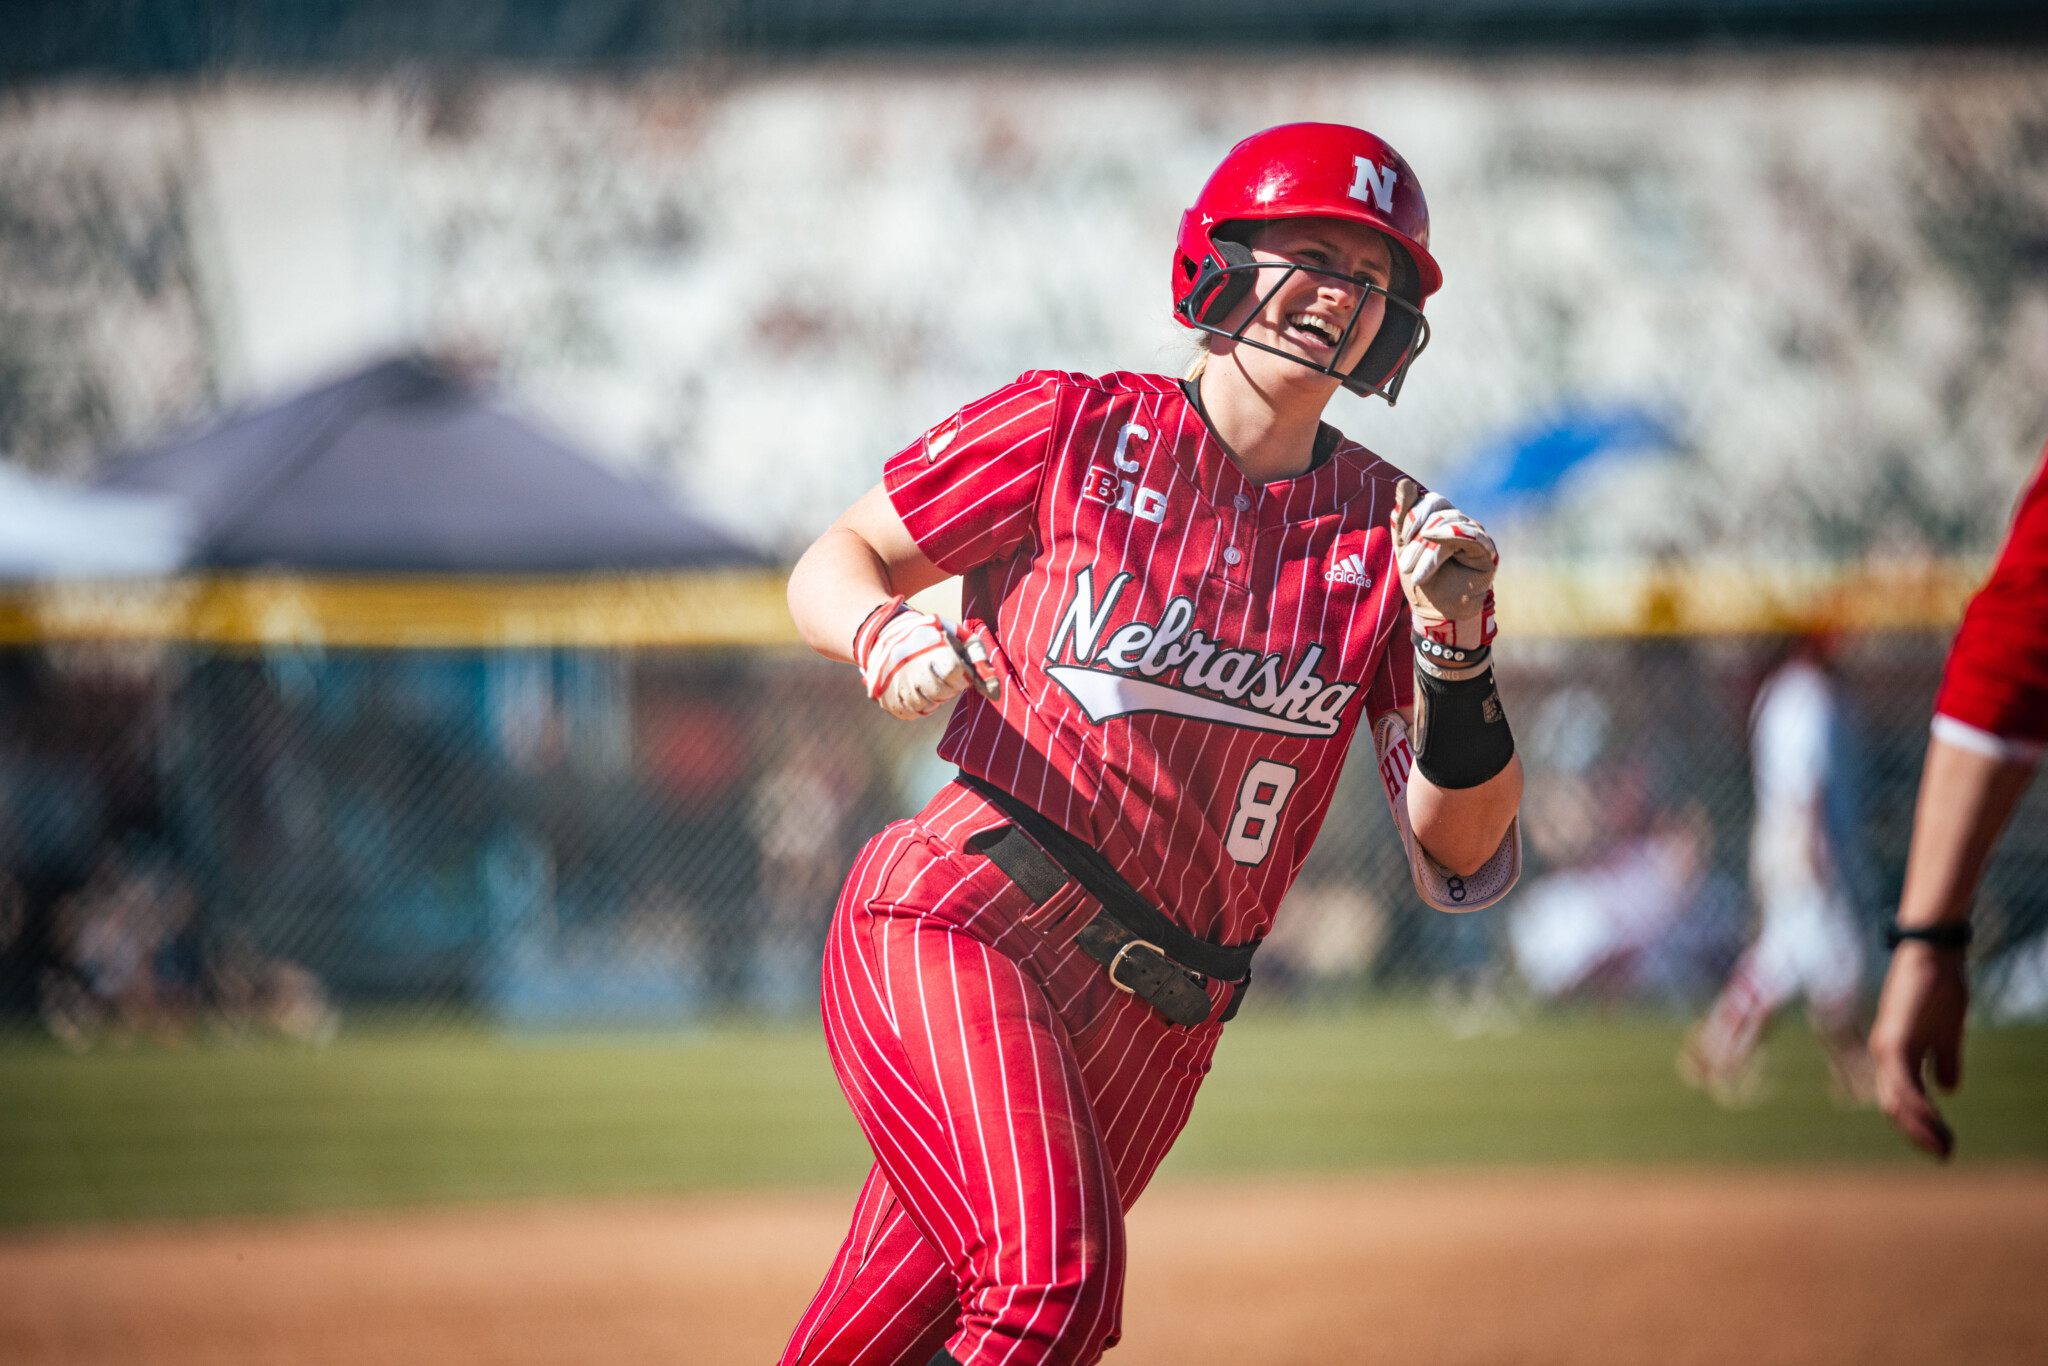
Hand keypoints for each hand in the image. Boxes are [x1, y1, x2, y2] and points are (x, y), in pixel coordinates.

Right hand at [853, 597, 995, 719]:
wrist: (888, 633)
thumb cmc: (934, 637)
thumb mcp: (961, 639)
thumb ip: (981, 663)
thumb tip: (995, 695)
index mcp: (931, 648)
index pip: (956, 674)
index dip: (961, 674)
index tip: (956, 666)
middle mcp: (912, 667)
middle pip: (942, 693)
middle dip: (949, 687)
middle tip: (942, 675)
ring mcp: (896, 683)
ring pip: (926, 706)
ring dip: (934, 699)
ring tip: (930, 682)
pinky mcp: (884, 695)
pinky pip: (909, 714)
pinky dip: (917, 707)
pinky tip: (918, 692)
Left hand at [1391, 477, 1497, 657]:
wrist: (1436, 611)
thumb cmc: (1421, 579)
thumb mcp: (1404, 547)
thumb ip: (1403, 516)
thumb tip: (1404, 482)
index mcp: (1443, 520)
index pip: (1433, 501)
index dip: (1416, 514)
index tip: (1402, 538)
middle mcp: (1462, 523)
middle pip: (1441, 513)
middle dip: (1418, 539)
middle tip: (1405, 565)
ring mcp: (1476, 536)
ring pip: (1451, 526)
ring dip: (1428, 550)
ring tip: (1417, 574)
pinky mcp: (1487, 551)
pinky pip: (1471, 535)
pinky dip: (1449, 540)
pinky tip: (1436, 551)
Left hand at [1869, 941, 1969, 1159]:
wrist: (1934, 954)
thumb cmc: (1939, 989)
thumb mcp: (1947, 1033)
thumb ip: (1944, 1060)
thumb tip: (1947, 1089)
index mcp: (1895, 1055)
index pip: (1900, 1100)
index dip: (1919, 1125)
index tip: (1942, 1146)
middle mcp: (1883, 1055)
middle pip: (1894, 1107)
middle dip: (1918, 1134)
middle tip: (1944, 1154)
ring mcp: (1885, 1047)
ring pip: (1895, 1100)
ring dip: (1919, 1126)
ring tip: (1943, 1146)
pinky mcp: (1893, 1038)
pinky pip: (1902, 1081)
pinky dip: (1916, 1104)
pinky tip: (1933, 1120)